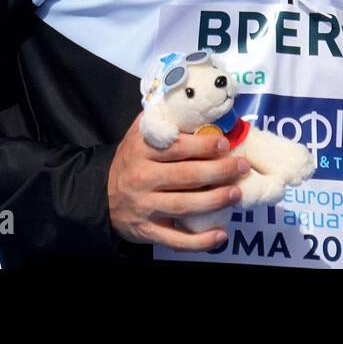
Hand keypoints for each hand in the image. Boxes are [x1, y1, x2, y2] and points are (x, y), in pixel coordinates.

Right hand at [107, 115, 250, 249]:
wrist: (101, 195)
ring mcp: (144, 207)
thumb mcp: (139, 134)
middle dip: (218, 172)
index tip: (225, 144)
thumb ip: (163, 118)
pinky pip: (175, 239)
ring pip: (184, 206)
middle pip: (186, 176)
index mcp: (142, 151)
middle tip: (241, 167)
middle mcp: (142, 179)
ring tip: (237, 194)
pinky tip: (220, 235)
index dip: (203, 146)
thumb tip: (197, 101)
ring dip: (215, 201)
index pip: (176, 148)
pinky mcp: (147, 231)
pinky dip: (200, 242)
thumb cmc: (132, 160)